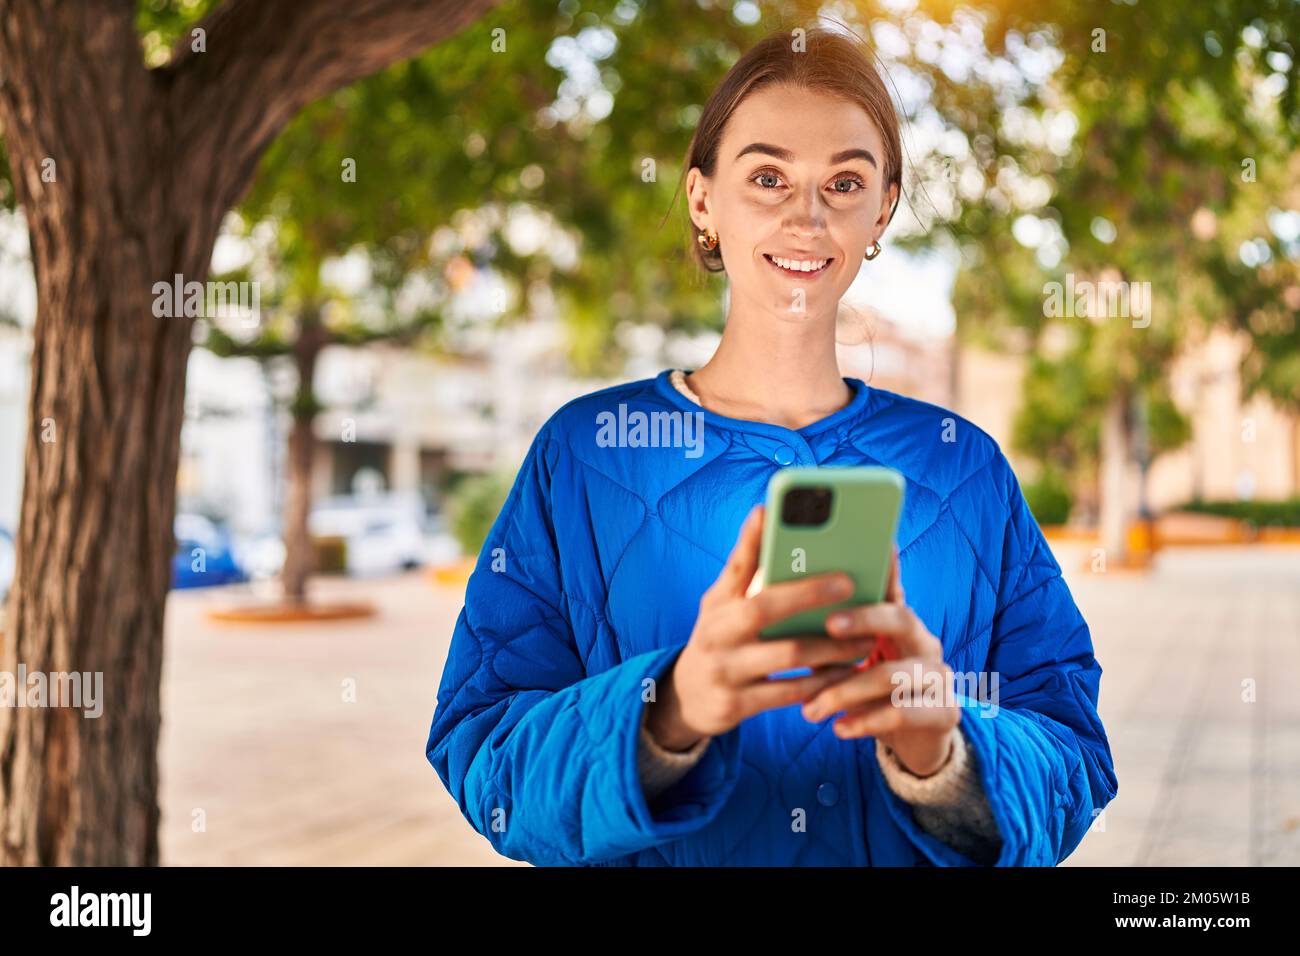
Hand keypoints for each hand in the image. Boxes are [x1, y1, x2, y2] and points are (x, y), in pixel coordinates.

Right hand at [645, 505, 876, 750]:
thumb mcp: (723, 602)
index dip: (757, 542)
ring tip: (866, 638)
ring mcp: (724, 670)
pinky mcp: (735, 705)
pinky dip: (821, 683)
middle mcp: (716, 633)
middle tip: (850, 583)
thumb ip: (746, 565)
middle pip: (764, 608)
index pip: (738, 567)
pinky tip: (847, 674)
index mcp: (717, 603)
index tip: (786, 520)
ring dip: (831, 646)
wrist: (686, 697)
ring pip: (787, 655)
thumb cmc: (719, 637)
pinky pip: (789, 693)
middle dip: (809, 594)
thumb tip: (765, 512)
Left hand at [799, 548, 958, 776]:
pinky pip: (904, 713)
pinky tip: (839, 727)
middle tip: (829, 625)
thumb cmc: (871, 690)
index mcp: (900, 623)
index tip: (859, 553)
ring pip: (894, 674)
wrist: (916, 740)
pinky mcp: (944, 712)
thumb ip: (827, 637)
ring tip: (812, 707)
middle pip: (900, 618)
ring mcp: (940, 677)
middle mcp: (924, 642)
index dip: (880, 568)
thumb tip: (779, 607)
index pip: (890, 587)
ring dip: (847, 690)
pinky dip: (867, 721)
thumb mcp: (851, 661)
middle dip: (864, 618)